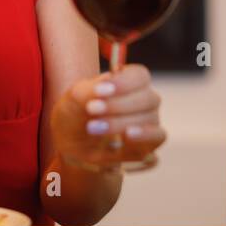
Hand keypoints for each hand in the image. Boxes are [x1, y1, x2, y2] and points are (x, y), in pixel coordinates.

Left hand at [51, 63, 165, 169]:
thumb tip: (105, 86)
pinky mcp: (147, 148)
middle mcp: (145, 102)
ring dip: (122, 124)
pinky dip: (143, 142)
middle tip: (91, 109)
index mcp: (130, 82)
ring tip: (95, 128)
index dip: (124, 82)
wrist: (70, 145)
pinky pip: (155, 146)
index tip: (102, 90)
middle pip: (148, 99)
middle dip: (118, 105)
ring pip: (151, 122)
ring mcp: (149, 125)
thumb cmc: (76, 114)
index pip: (140, 76)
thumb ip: (89, 90)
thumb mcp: (74, 99)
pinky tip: (123, 141)